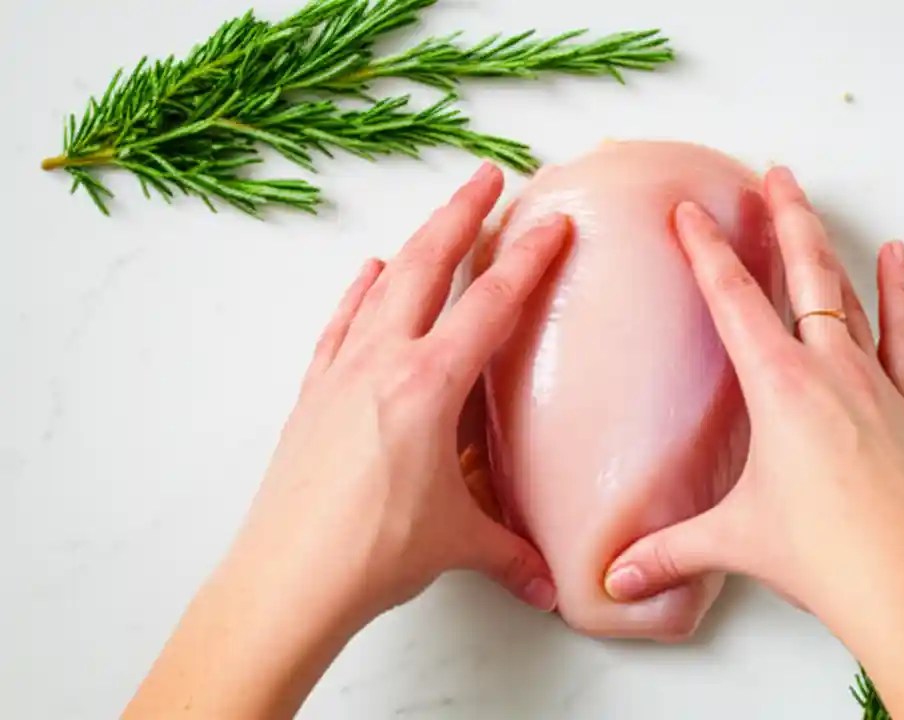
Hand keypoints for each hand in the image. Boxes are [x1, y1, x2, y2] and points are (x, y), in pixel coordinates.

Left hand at [240, 163, 566, 623]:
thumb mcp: (459, 545)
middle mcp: (383, 362)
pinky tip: (367, 272)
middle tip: (489, 176)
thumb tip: (553, 583)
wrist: (286, 580)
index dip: (528, 259)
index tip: (553, 222)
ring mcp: (341, 372)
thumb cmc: (372, 554)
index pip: (491, 304)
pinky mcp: (312, 394)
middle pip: (428, 266)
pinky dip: (357, 293)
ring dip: (414, 244)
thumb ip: (512, 553)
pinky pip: (339, 325)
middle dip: (462, 214)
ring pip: (382, 286)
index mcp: (429, 385)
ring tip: (438, 217)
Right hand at [604, 167, 903, 718]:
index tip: (689, 211)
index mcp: (778, 386)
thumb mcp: (733, 541)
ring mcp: (872, 383)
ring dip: (826, 247)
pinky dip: (899, 293)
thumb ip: (668, 553)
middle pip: (803, 273)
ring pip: (849, 294)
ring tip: (810, 209)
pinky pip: (902, 336)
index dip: (706, 251)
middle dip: (784, 218)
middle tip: (773, 173)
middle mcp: (827, 369)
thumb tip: (614, 580)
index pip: (734, 299)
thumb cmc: (821, 554)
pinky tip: (899, 256)